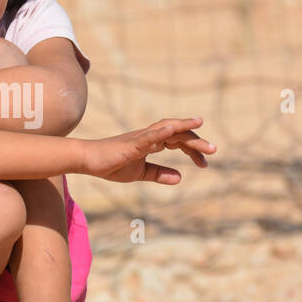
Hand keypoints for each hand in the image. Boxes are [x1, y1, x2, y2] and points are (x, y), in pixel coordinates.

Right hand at [81, 117, 214, 183]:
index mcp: (152, 142)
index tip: (205, 164)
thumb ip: (159, 173)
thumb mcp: (140, 173)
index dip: (193, 150)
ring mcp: (140, 137)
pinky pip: (149, 136)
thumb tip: (180, 178)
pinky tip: (174, 129)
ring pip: (166, 128)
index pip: (178, 141)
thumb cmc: (111, 165)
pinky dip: (162, 131)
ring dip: (184, 127)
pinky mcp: (131, 143)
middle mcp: (149, 136)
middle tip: (214, 150)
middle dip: (196, 140)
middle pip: (177, 133)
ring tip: (200, 124)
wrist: (88, 161)